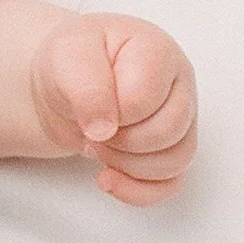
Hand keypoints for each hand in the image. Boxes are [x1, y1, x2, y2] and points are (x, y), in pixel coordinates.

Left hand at [30, 13, 197, 202]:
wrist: (64, 82)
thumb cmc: (72, 61)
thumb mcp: (67, 56)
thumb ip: (87, 87)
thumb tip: (104, 130)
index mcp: (157, 51)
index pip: (145, 99)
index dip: (112, 113)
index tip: (87, 104)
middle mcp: (177, 84)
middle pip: (168, 132)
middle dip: (120, 141)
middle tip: (91, 129)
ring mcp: (179, 119)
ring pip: (176, 161)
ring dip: (128, 166)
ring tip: (99, 145)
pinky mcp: (170, 149)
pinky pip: (172, 183)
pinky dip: (139, 191)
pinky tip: (108, 179)